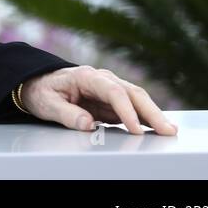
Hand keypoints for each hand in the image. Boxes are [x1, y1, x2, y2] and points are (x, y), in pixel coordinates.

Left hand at [21, 65, 177, 134]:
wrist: (37, 84)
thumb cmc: (41, 92)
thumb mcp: (46, 103)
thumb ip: (66, 113)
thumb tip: (87, 124)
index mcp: (86, 76)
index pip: (112, 91)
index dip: (126, 110)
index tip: (134, 129)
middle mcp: (102, 79)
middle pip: (132, 93)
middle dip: (151, 111)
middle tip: (166, 130)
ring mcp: (109, 89)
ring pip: (137, 100)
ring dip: (154, 115)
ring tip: (169, 131)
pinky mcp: (112, 102)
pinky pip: (133, 109)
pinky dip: (146, 118)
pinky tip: (158, 128)